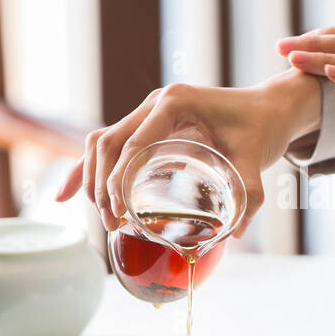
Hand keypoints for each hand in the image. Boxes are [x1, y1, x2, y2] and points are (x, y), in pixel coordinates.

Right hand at [55, 71, 320, 231]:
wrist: (268, 108)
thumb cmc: (261, 128)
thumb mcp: (257, 159)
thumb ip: (249, 192)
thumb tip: (237, 232)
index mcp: (176, 102)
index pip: (134, 142)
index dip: (119, 178)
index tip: (118, 212)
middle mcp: (156, 102)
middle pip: (109, 142)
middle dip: (103, 185)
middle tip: (112, 223)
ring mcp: (148, 111)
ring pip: (102, 142)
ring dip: (92, 179)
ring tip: (103, 218)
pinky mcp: (147, 125)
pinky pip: (108, 144)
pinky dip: (87, 169)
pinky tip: (66, 195)